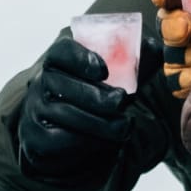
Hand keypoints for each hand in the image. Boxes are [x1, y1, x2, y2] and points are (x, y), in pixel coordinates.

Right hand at [16, 35, 131, 180]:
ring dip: (98, 122)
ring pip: (64, 114)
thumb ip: (135, 60)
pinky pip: (59, 139)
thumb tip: (155, 48)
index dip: (81, 58)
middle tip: (122, 100)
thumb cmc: (97, 92)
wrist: (68, 129)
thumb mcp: (117, 73)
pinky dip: (86, 141)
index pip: (61, 51)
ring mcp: (35, 109)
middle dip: (95, 95)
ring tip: (124, 126)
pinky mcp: (36, 136)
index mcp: (60, 59)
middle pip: (62, 84)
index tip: (104, 70)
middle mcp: (41, 81)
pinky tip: (106, 140)